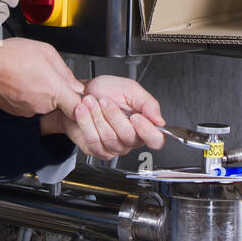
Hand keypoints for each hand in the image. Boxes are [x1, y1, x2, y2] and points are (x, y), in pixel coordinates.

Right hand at [0, 38, 83, 117]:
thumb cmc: (10, 56)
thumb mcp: (46, 52)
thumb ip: (65, 71)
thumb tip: (76, 84)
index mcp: (54, 90)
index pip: (77, 108)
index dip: (81, 103)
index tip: (80, 96)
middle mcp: (42, 105)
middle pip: (60, 103)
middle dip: (58, 90)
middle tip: (47, 74)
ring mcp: (29, 111)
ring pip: (44, 103)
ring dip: (41, 92)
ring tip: (30, 74)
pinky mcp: (17, 112)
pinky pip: (30, 105)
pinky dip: (28, 95)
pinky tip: (20, 81)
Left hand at [41, 91, 166, 160]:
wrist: (82, 93)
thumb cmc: (106, 91)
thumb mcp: (130, 89)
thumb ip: (148, 104)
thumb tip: (159, 121)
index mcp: (144, 126)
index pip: (155, 140)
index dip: (146, 131)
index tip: (135, 117)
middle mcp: (130, 140)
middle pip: (128, 136)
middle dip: (113, 115)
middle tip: (104, 100)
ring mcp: (114, 147)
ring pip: (109, 139)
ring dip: (97, 116)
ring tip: (90, 102)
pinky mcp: (96, 150)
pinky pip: (93, 142)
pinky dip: (86, 123)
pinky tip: (83, 112)